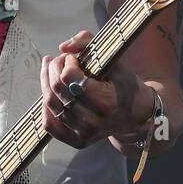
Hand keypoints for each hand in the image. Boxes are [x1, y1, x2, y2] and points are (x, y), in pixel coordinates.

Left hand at [41, 30, 154, 149]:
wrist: (136, 114)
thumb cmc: (125, 84)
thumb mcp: (115, 59)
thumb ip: (89, 42)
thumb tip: (62, 47)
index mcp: (104, 101)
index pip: (68, 78)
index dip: (67, 63)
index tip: (74, 59)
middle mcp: (92, 121)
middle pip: (56, 89)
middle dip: (54, 68)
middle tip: (61, 60)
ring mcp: (83, 134)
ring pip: (50, 103)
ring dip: (46, 82)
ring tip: (51, 69)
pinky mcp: (76, 141)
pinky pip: (48, 122)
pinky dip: (46, 105)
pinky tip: (50, 91)